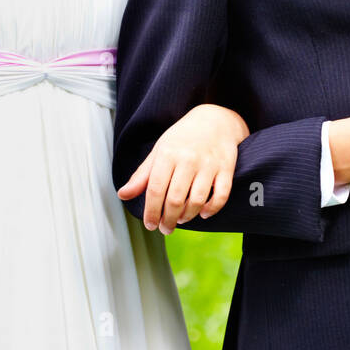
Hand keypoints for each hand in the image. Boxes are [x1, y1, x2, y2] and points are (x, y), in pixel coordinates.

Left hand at [117, 104, 248, 234]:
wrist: (215, 120)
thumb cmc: (183, 139)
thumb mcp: (159, 151)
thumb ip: (142, 176)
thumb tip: (122, 195)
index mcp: (168, 155)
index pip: (156, 190)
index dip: (151, 212)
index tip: (150, 224)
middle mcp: (188, 160)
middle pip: (175, 199)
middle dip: (167, 220)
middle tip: (165, 229)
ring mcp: (209, 164)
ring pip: (196, 200)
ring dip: (187, 217)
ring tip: (181, 220)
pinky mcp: (226, 168)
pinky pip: (220, 195)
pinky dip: (211, 209)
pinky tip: (203, 213)